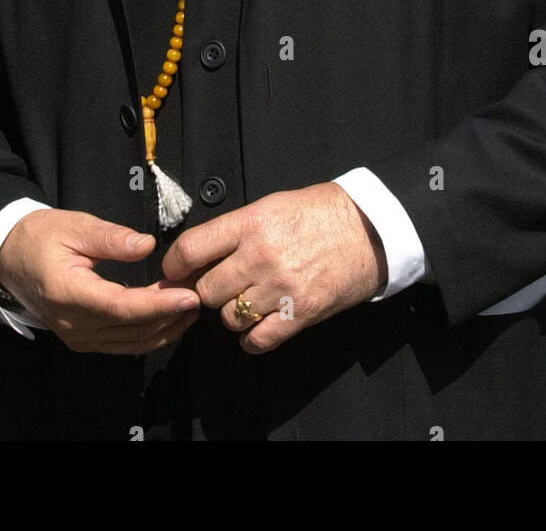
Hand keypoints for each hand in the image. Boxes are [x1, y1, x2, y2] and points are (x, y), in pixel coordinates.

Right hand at [0, 208, 200, 354]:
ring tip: (193, 306)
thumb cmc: (41, 237)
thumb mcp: (75, 227)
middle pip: (132, 328)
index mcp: (69, 293)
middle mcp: (74, 324)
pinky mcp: (82, 339)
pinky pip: (123, 344)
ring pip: (131, 342)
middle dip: (171, 314)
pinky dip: (150, 335)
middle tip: (201, 291)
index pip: (122, 307)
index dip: (159, 304)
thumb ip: (111, 238)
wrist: (9, 256)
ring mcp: (78, 337)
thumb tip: (146, 245)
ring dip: (165, 328)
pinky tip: (171, 320)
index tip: (189, 295)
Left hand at [161, 183, 387, 353]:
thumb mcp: (272, 205)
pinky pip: (257, 340)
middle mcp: (261, 256)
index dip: (176, 265)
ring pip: (229, 317)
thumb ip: (236, 229)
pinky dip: (252, 338)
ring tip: (248, 299)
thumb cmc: (321, 213)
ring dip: (233, 312)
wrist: (369, 229)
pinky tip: (257, 326)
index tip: (177, 270)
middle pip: (206, 290)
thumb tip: (200, 253)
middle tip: (220, 285)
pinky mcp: (300, 314)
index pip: (191, 249)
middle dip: (208, 290)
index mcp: (252, 223)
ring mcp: (280, 288)